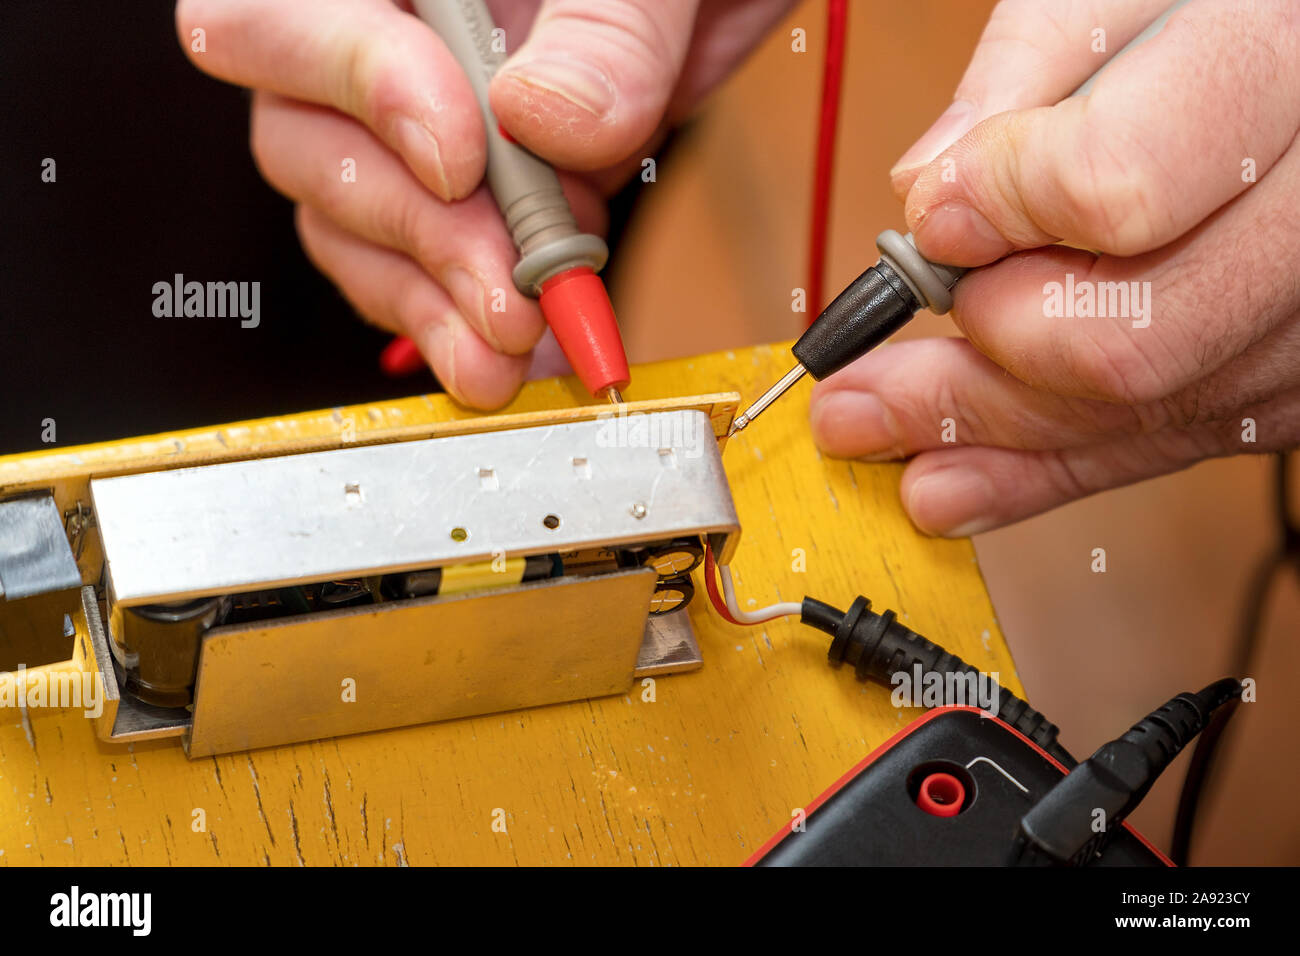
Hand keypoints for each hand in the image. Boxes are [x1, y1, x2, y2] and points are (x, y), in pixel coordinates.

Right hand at [175, 0, 792, 406]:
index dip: (355, 85)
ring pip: (350, 220)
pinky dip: (457, 321)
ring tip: (509, 343)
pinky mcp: (454, 200)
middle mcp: (381, 36)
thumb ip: (610, 27)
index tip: (460, 161)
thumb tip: (541, 117)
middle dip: (417, 226)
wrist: (715, 6)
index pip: (280, 14)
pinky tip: (511, 353)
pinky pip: (410, 269)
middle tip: (509, 289)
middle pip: (306, 137)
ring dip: (431, 296)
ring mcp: (409, 125)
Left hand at [810, 0, 1299, 535]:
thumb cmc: (1229, 18)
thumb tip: (927, 189)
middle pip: (1122, 338)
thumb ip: (1025, 72)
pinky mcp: (1293, 388)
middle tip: (871, 357)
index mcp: (1285, 75)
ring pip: (1132, 411)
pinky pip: (1157, 450)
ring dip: (975, 428)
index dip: (998, 210)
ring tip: (861, 424)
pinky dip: (1036, 472)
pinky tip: (943, 479)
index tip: (931, 219)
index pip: (1117, 184)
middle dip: (976, 346)